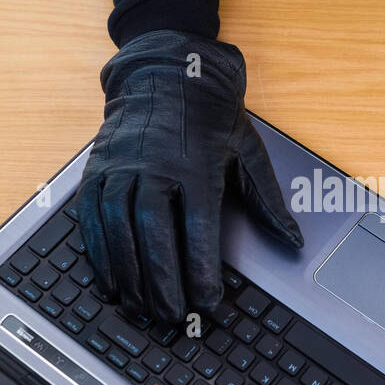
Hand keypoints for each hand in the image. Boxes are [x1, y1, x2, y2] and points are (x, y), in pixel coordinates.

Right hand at [77, 31, 302, 322]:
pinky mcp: (96, 166)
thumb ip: (268, 200)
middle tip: (170, 315)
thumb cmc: (211, 115)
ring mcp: (121, 164)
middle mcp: (154, 163)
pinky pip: (91, 214)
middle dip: (161, 279)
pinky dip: (98, 251)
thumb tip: (293, 240)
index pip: (198, 226)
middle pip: (153, 230)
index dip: (201, 268)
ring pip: (117, 225)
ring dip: (127, 271)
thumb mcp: (248, 151)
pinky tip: (110, 280)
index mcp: (196, 163)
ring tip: (139, 306)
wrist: (167, 70)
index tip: (207, 301)